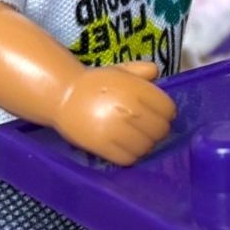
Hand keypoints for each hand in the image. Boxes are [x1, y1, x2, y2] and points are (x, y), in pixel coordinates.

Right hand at [54, 62, 175, 165]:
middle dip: (158, 131)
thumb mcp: (118, 71)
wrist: (61, 95)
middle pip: (160, 130)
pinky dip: (130, 156)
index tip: (160, 115)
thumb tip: (156, 72)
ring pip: (146, 146)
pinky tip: (125, 149)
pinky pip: (128, 158)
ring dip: (145, 146)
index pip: (168, 109)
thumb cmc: (94, 83)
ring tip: (137, 140)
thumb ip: (140, 71)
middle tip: (148, 130)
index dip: (167, 114)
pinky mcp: (102, 146)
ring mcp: (116, 129)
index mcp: (136, 90)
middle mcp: (129, 109)